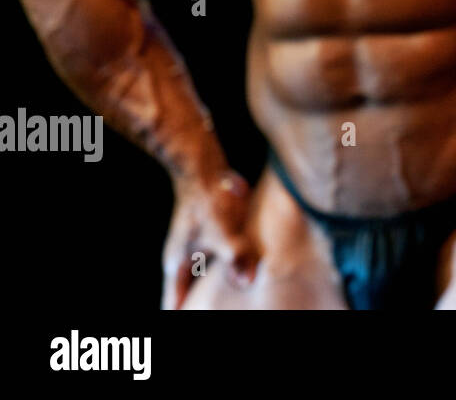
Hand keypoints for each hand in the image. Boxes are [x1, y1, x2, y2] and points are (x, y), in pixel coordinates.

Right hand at [162, 170, 258, 308]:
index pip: (174, 305)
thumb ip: (236, 258)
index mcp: (178, 267)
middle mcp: (181, 260)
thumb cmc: (210, 201)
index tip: (191, 320)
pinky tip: (241, 274)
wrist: (204, 169)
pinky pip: (212, 262)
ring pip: (199, 279)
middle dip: (197, 307)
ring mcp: (192, 247)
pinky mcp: (205, 235)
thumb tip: (246, 281)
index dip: (182, 316)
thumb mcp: (225, 232)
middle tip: (217, 313)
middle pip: (186, 294)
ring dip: (210, 291)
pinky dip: (222, 273)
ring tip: (227, 303)